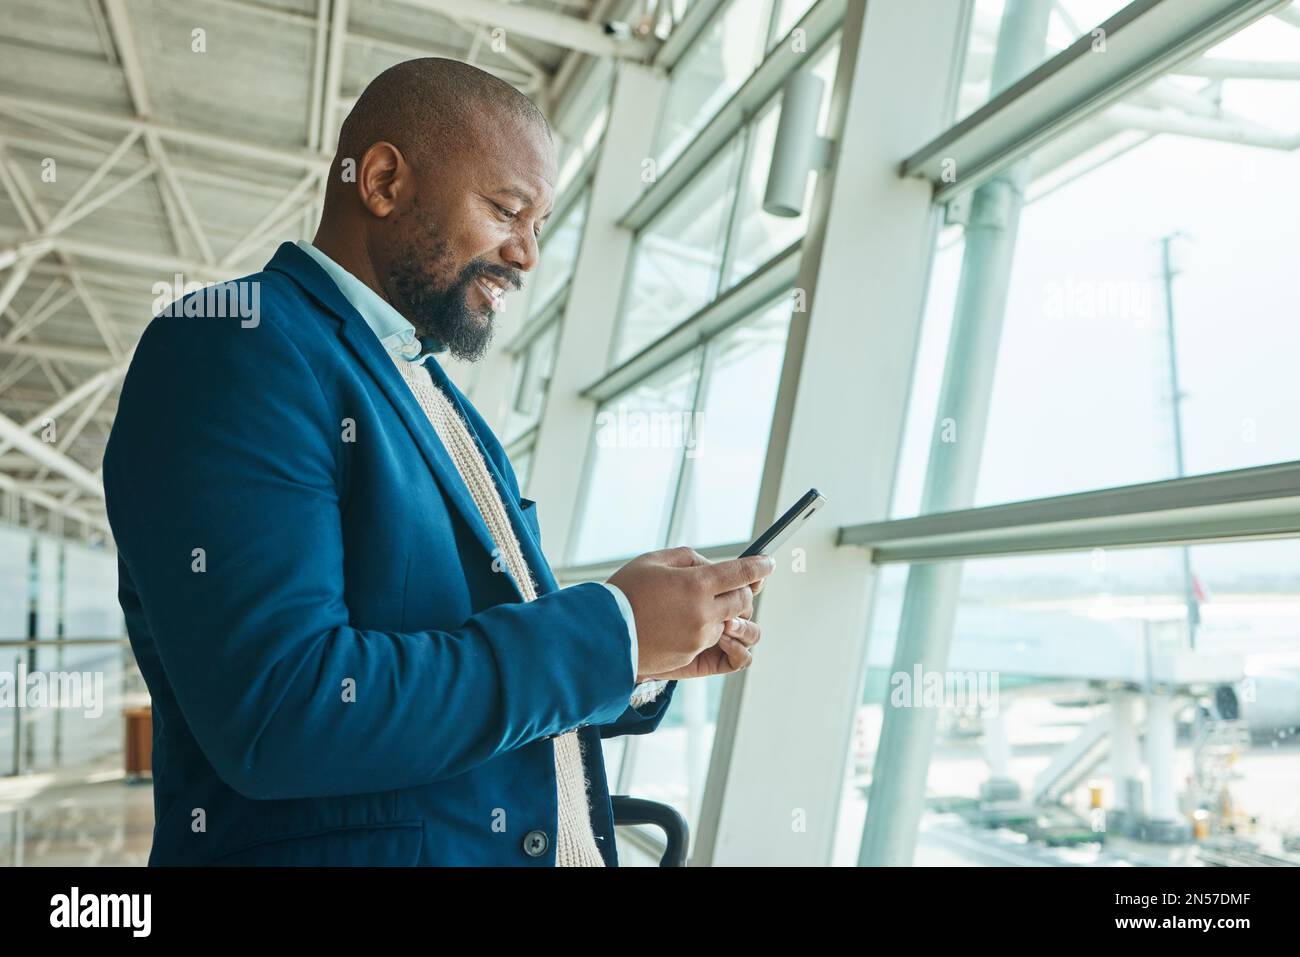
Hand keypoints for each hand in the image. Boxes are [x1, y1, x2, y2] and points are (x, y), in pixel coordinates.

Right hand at [607, 546, 773, 680]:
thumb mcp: (654, 561)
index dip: (760, 566)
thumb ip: (689, 559)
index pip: (742, 573)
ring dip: (728, 615)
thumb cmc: (624, 593)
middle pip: (744, 601)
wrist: (602, 634)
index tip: (768, 563)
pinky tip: (700, 625)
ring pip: (732, 624)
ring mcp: (699, 637)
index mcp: (696, 584)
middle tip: (733, 586)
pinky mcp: (692, 656)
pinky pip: (717, 643)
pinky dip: (713, 632)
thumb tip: (712, 567)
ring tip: (710, 608)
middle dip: (744, 591)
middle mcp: (704, 613)